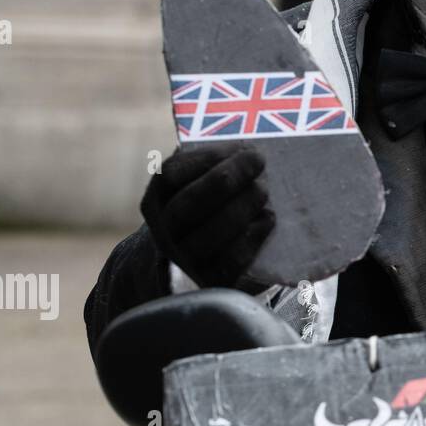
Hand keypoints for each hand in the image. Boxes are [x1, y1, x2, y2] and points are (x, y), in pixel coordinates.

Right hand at [140, 144, 274, 292]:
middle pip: (189, 205)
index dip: (208, 157)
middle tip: (258, 161)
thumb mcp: (200, 180)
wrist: (186, 259)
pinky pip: (229, 262)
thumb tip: (250, 145)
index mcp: (158, 197)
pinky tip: (268, 219)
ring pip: (208, 235)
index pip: (172, 174)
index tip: (242, 146)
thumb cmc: (205, 207)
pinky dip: (251, 238)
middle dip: (227, 179)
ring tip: (263, 190)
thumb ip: (216, 163)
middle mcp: (164, 229)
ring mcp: (183, 258)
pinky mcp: (209, 280)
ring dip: (241, 208)